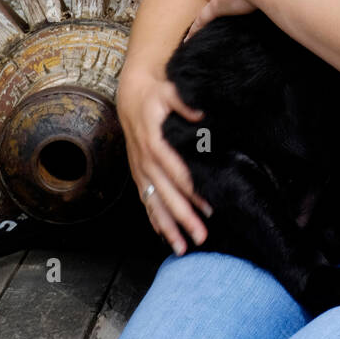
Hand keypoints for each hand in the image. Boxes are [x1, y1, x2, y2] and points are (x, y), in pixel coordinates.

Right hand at [116, 67, 212, 256]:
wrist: (131, 96)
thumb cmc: (155, 94)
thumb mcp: (169, 90)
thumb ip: (184, 102)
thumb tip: (201, 114)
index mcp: (154, 143)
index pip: (176, 173)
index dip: (192, 191)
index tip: (208, 207)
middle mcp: (145, 162)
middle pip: (166, 195)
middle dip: (183, 218)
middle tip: (201, 237)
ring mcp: (140, 171)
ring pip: (154, 204)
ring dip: (168, 227)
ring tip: (182, 248)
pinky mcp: (139, 174)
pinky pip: (146, 201)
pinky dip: (155, 220)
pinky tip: (165, 236)